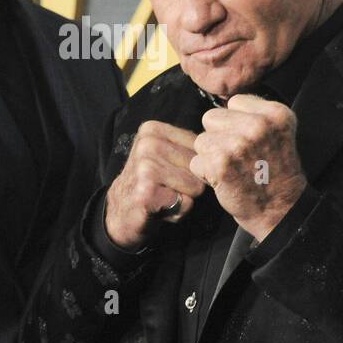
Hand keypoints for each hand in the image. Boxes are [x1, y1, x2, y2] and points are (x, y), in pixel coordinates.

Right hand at [104, 120, 205, 251]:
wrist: (121, 213)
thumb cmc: (151, 185)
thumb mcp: (166, 156)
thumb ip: (189, 147)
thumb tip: (221, 148)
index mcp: (153, 129)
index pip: (200, 147)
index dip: (193, 166)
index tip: (171, 172)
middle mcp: (148, 144)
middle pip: (200, 166)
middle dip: (190, 183)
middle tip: (167, 188)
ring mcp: (145, 166)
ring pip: (195, 186)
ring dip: (184, 198)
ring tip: (165, 197)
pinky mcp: (146, 191)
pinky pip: (185, 203)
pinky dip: (178, 211)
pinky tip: (161, 208)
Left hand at [189, 94, 305, 241]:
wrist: (281, 211)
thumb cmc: (276, 173)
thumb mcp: (277, 133)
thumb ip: (254, 115)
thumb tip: (223, 106)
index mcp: (275, 114)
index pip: (234, 102)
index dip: (235, 123)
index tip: (249, 141)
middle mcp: (258, 125)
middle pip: (212, 118)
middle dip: (219, 137)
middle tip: (238, 157)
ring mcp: (238, 143)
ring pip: (201, 140)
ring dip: (211, 157)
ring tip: (233, 169)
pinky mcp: (220, 163)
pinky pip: (196, 161)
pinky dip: (206, 174)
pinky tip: (226, 181)